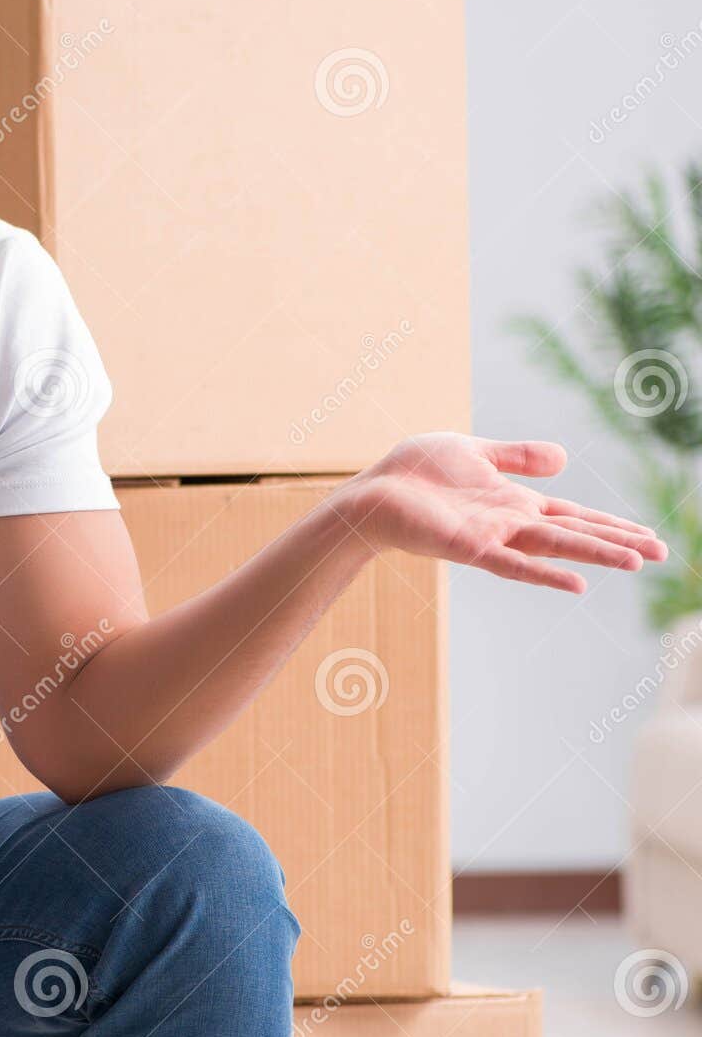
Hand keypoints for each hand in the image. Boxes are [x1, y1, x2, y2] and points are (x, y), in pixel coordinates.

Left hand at [335, 431, 667, 592]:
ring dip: (595, 554)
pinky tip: (576, 584)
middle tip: (664, 553)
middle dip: (618, 542)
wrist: (373, 491)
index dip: (610, 524)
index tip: (649, 535)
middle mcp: (510, 523)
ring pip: (555, 548)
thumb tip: (564, 458)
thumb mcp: (475, 452)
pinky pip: (512, 564)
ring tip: (638, 562)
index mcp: (515, 502)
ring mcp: (492, 536)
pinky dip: (544, 574)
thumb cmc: (415, 473)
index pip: (573, 514)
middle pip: (575, 532)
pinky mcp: (468, 546)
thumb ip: (518, 456)